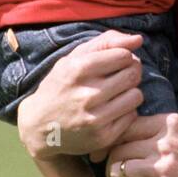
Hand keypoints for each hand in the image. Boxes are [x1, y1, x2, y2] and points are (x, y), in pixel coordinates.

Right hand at [16, 31, 146, 159]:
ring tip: (115, 94)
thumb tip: (138, 39)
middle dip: (130, 72)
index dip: (124, 57)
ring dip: (130, 92)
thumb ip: (107, 42)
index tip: (116, 62)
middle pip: (133, 74)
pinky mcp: (102, 137)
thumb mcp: (74, 58)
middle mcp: (86, 95)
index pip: (123, 55)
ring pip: (136, 96)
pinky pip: (132, 116)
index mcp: (77, 70)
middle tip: (119, 77)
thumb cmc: (62, 85)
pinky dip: (125, 112)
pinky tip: (111, 111)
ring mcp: (94, 118)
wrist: (39, 126)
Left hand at [107, 113, 177, 176]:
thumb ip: (166, 129)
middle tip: (114, 171)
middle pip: (118, 149)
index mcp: (171, 123)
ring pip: (119, 170)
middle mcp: (165, 143)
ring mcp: (164, 168)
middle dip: (111, 161)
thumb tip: (138, 129)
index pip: (127, 125)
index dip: (115, 139)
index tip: (113, 149)